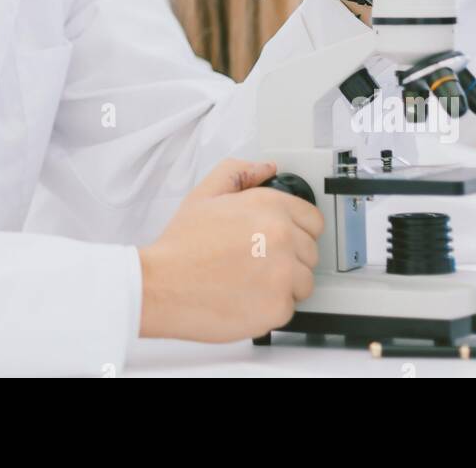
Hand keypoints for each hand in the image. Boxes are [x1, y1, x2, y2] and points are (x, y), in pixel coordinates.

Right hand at [138, 159, 322, 341]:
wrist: (161, 284)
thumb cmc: (181, 245)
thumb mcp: (205, 194)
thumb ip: (238, 173)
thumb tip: (266, 168)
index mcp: (268, 206)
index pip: (313, 220)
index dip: (297, 231)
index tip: (283, 240)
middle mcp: (281, 236)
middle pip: (310, 252)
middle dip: (289, 258)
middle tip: (256, 262)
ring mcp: (282, 273)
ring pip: (304, 282)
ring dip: (283, 285)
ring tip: (250, 281)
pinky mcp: (277, 307)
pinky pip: (289, 308)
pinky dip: (270, 307)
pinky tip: (246, 297)